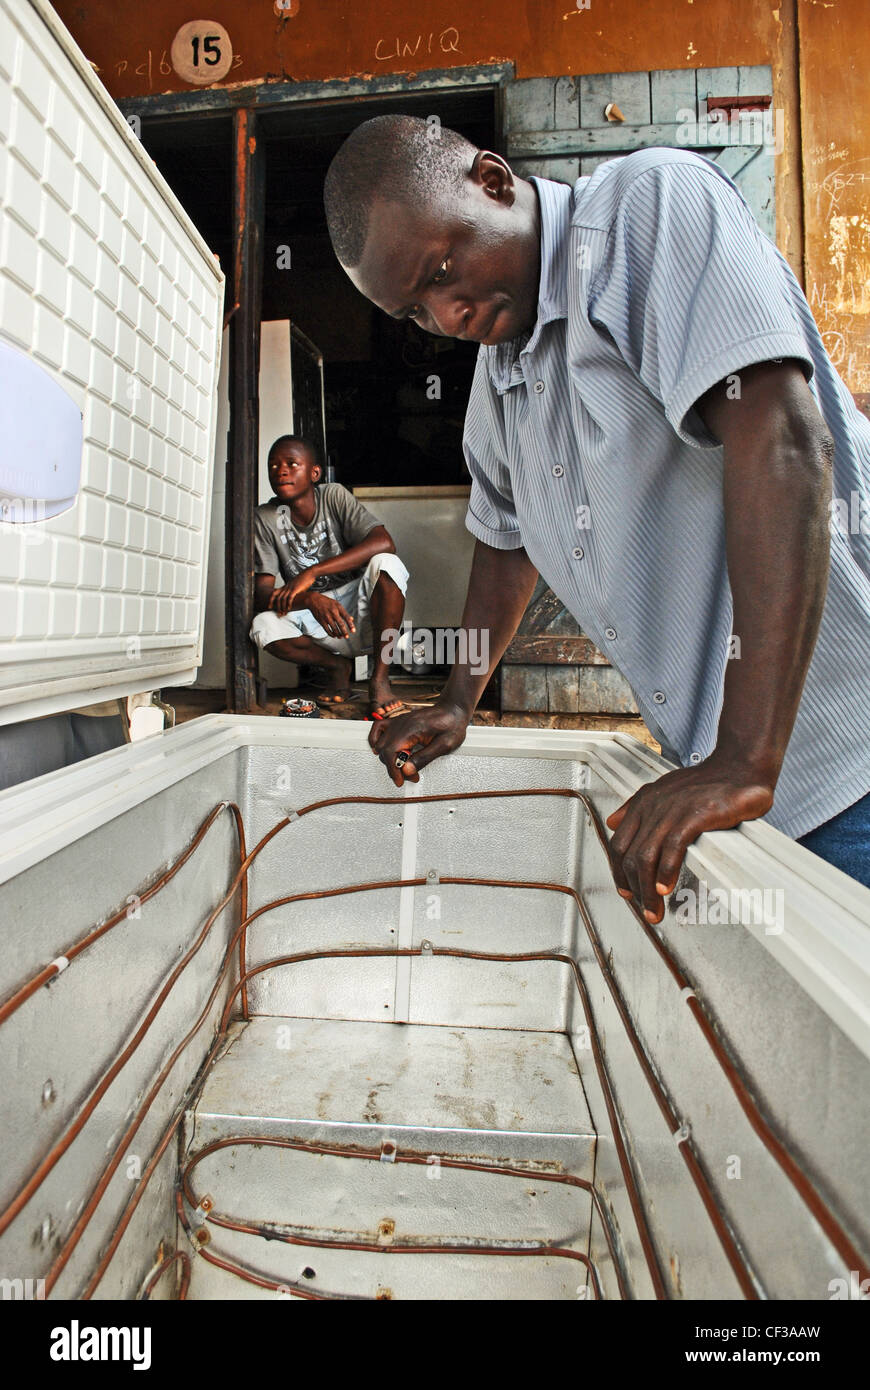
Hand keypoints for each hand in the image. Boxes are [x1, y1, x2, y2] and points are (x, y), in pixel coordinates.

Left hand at [269, 569, 317, 616]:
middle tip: (276, 613)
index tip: (269, 607)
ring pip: (282, 599)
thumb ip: (292, 590)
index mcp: (285, 586)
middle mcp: (286, 587)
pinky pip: (290, 598)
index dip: (271, 600)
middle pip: (277, 597)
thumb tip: (292, 596)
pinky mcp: (296, 589)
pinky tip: (289, 609)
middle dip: (275, 606)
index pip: (274, 593)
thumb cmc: (304, 579)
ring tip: (283, 613)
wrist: (309, 573)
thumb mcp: (295, 584)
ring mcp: (290, 588)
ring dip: (282, 607)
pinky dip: (288, 604)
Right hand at [304, 590, 355, 639]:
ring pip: (334, 628)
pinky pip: (327, 630)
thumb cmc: (326, 602)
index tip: (353, 631)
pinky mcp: (321, 621)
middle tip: (347, 636)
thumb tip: (352, 619)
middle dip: (344, 632)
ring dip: (338, 634)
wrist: (314, 600)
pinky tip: (334, 635)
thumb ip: (344, 612)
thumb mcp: (337, 604)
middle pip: (340, 624)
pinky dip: (331, 634)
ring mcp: (327, 617)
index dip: (350, 625)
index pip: (346, 617)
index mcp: (338, 607)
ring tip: (341, 637)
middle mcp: (333, 612)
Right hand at [368, 698, 469, 786]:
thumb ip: (424, 758)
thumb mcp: (444, 745)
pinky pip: (378, 728)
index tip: (400, 780)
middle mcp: (401, 724)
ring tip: (399, 765)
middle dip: (394, 767)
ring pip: (379, 742)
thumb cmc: (451, 724)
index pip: (391, 752)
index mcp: (411, 729)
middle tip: (409, 775)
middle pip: (384, 749)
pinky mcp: (399, 721)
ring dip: (386, 756)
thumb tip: (407, 770)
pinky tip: (379, 748)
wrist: (453, 709)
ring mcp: (398, 721)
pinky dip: (375, 739)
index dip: (394, 770)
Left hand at [605, 754, 775, 923]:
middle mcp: (653, 808)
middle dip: (634, 888)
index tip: (626, 892)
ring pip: (646, 857)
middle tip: (646, 910)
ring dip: (648, 889)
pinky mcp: (694, 815)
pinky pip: (672, 847)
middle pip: (629, 856)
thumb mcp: (663, 789)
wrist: (739, 767)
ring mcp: (672, 811)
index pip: (619, 844)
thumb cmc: (705, 781)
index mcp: (643, 804)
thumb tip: (613, 822)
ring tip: (655, 909)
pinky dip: (666, 871)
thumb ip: (636, 806)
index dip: (618, 872)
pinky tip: (666, 887)